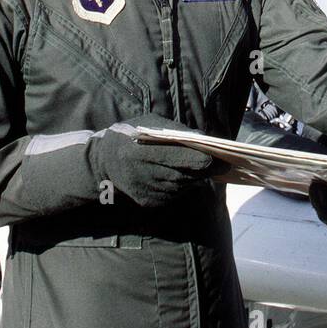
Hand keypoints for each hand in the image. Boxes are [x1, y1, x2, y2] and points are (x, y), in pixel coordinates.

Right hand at [90, 126, 225, 208]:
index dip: (208, 160)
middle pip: (190, 176)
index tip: (224, 157)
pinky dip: (182, 185)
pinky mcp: (150, 203)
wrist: (101, 164)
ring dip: (196, 177)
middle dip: (208, 170)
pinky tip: (178, 175)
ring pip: (185, 186)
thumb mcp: (148, 124)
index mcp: (146, 152)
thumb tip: (204, 139)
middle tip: (225, 163)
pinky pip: (175, 194)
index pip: (187, 160)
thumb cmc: (129, 136)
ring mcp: (149, 192)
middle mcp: (147, 175)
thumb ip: (176, 131)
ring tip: (200, 166)